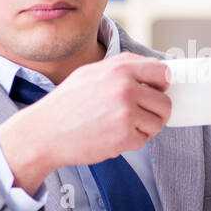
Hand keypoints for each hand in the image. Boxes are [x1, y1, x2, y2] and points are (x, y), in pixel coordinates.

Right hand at [0, 53, 170, 195]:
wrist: (45, 131)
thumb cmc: (67, 103)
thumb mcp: (92, 73)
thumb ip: (122, 69)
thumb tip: (151, 72)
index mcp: (120, 69)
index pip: (163, 72)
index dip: (162, 85)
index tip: (155, 92)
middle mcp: (125, 88)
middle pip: (165, 103)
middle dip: (156, 112)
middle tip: (141, 116)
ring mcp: (126, 113)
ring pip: (158, 123)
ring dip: (145, 128)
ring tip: (123, 126)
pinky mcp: (124, 136)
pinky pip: (144, 140)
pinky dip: (132, 142)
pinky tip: (113, 136)